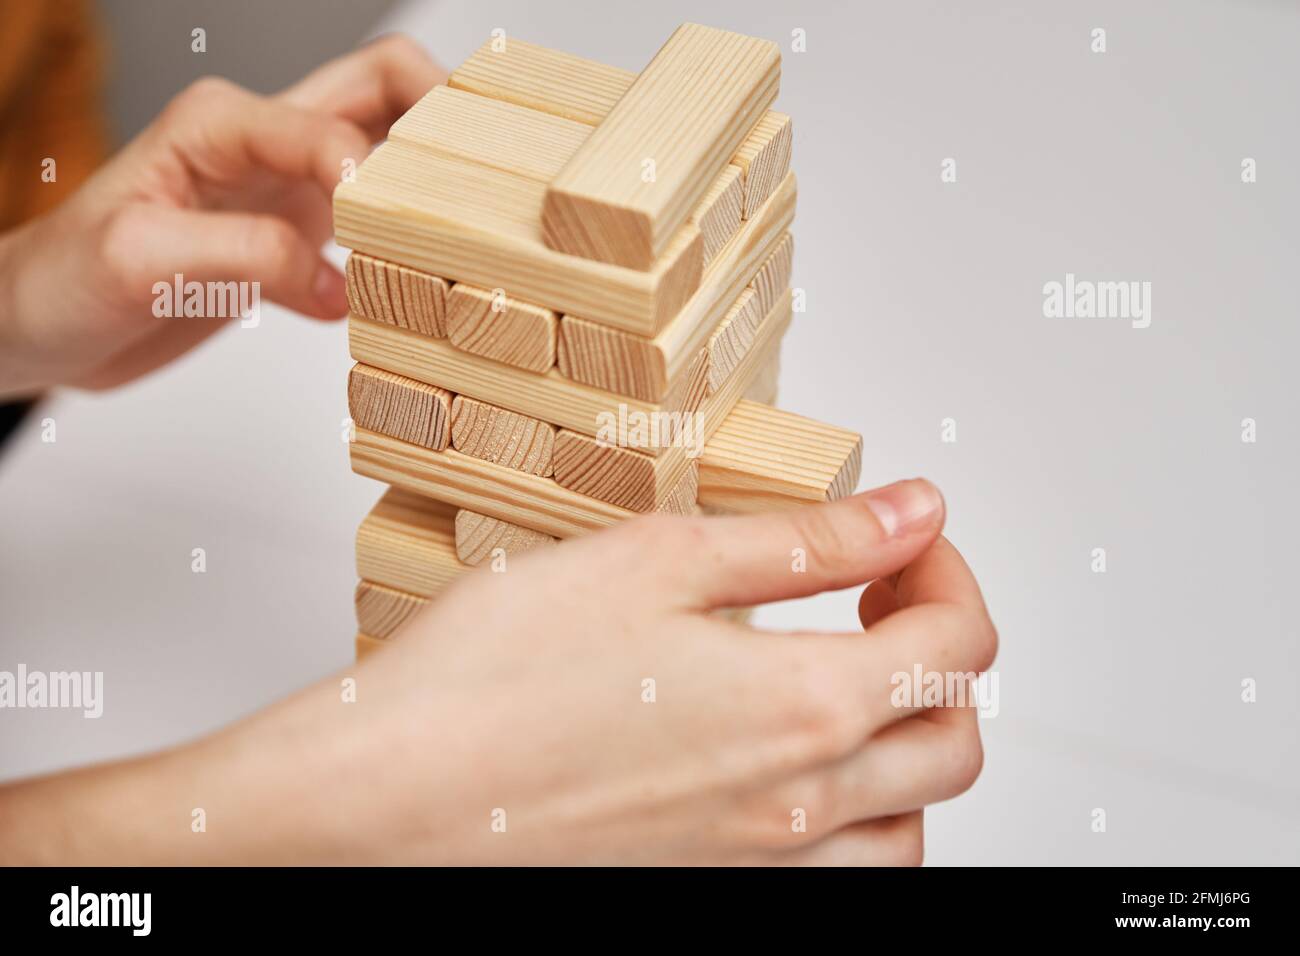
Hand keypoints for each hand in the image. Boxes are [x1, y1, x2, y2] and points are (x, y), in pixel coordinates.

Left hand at [0, 35, 444, 396]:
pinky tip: (415, 283)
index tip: (395, 230)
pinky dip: (404, 248)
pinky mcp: (295, 236)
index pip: (330, 122)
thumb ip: (242, 253)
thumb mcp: (139, 262)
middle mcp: (263, 141)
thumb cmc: (67, 279)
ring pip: (388, 153)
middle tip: (486, 174)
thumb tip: (334, 279)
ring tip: (471, 226)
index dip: (373, 172)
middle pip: (382, 88)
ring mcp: (285, 187)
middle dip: (441, 118)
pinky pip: (371, 228)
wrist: (44, 324)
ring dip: (431, 180)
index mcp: (220, 124)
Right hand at [0, 479, 994, 864]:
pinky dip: (856, 819)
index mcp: (802, 706)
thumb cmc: (490, 684)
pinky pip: (844, 878)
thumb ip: (806, 541)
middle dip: (941, 651)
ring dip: (907, 743)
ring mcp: (761, 869)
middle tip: (878, 599)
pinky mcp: (714, 895)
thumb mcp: (658, 562)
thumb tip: (906, 511)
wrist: (383, 805)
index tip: (904, 539)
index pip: (960, 642)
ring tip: (841, 682)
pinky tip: (791, 767)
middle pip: (957, 737)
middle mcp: (800, 806)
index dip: (948, 571)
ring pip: (914, 823)